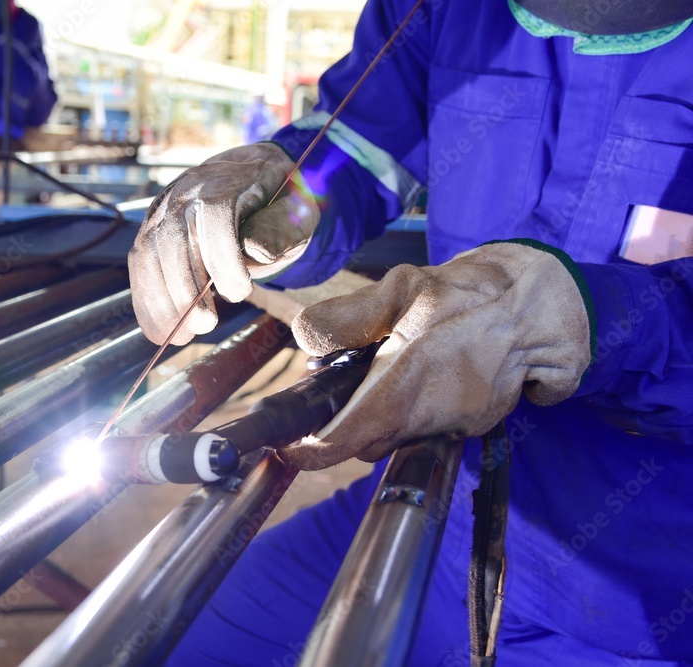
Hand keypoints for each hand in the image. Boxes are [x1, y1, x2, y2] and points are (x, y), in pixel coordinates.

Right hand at [129, 143, 319, 344]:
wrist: (248, 176)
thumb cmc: (274, 201)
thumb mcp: (293, 211)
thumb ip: (280, 229)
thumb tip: (256, 251)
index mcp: (222, 184)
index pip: (215, 221)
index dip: (224, 261)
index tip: (240, 293)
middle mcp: (183, 194)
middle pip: (173, 242)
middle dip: (185, 291)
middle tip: (206, 325)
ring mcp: (160, 213)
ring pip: (148, 258)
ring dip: (161, 303)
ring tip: (183, 336)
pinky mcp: (148, 234)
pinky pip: (139, 270)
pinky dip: (147, 304)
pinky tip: (161, 331)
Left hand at [281, 241, 591, 467]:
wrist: (540, 302)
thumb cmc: (464, 294)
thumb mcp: (400, 289)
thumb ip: (349, 317)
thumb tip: (305, 337)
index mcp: (403, 387)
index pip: (345, 442)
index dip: (313, 450)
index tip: (293, 445)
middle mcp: (431, 417)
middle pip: (369, 443)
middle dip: (353, 423)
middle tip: (354, 383)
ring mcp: (458, 425)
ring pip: (401, 435)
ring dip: (390, 414)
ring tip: (405, 368)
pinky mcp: (482, 424)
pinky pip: (435, 427)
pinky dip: (424, 410)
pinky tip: (437, 376)